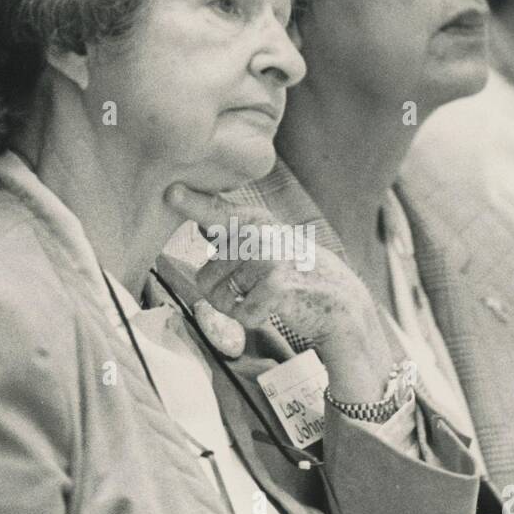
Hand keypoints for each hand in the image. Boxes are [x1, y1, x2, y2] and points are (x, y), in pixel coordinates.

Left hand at [166, 184, 396, 402]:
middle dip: (224, 292)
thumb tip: (198, 218)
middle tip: (258, 290)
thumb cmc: (299, 274)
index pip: (217, 212)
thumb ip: (235, 234)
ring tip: (268, 298)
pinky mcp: (276, 285)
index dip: (193, 204)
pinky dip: (253, 320)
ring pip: (219, 298)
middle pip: (206, 276)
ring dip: (238, 307)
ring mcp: (268, 257)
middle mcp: (260, 234)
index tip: (171, 193)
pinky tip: (277, 309)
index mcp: (256, 221)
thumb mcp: (270, 244)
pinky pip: (240, 314)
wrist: (342, 302)